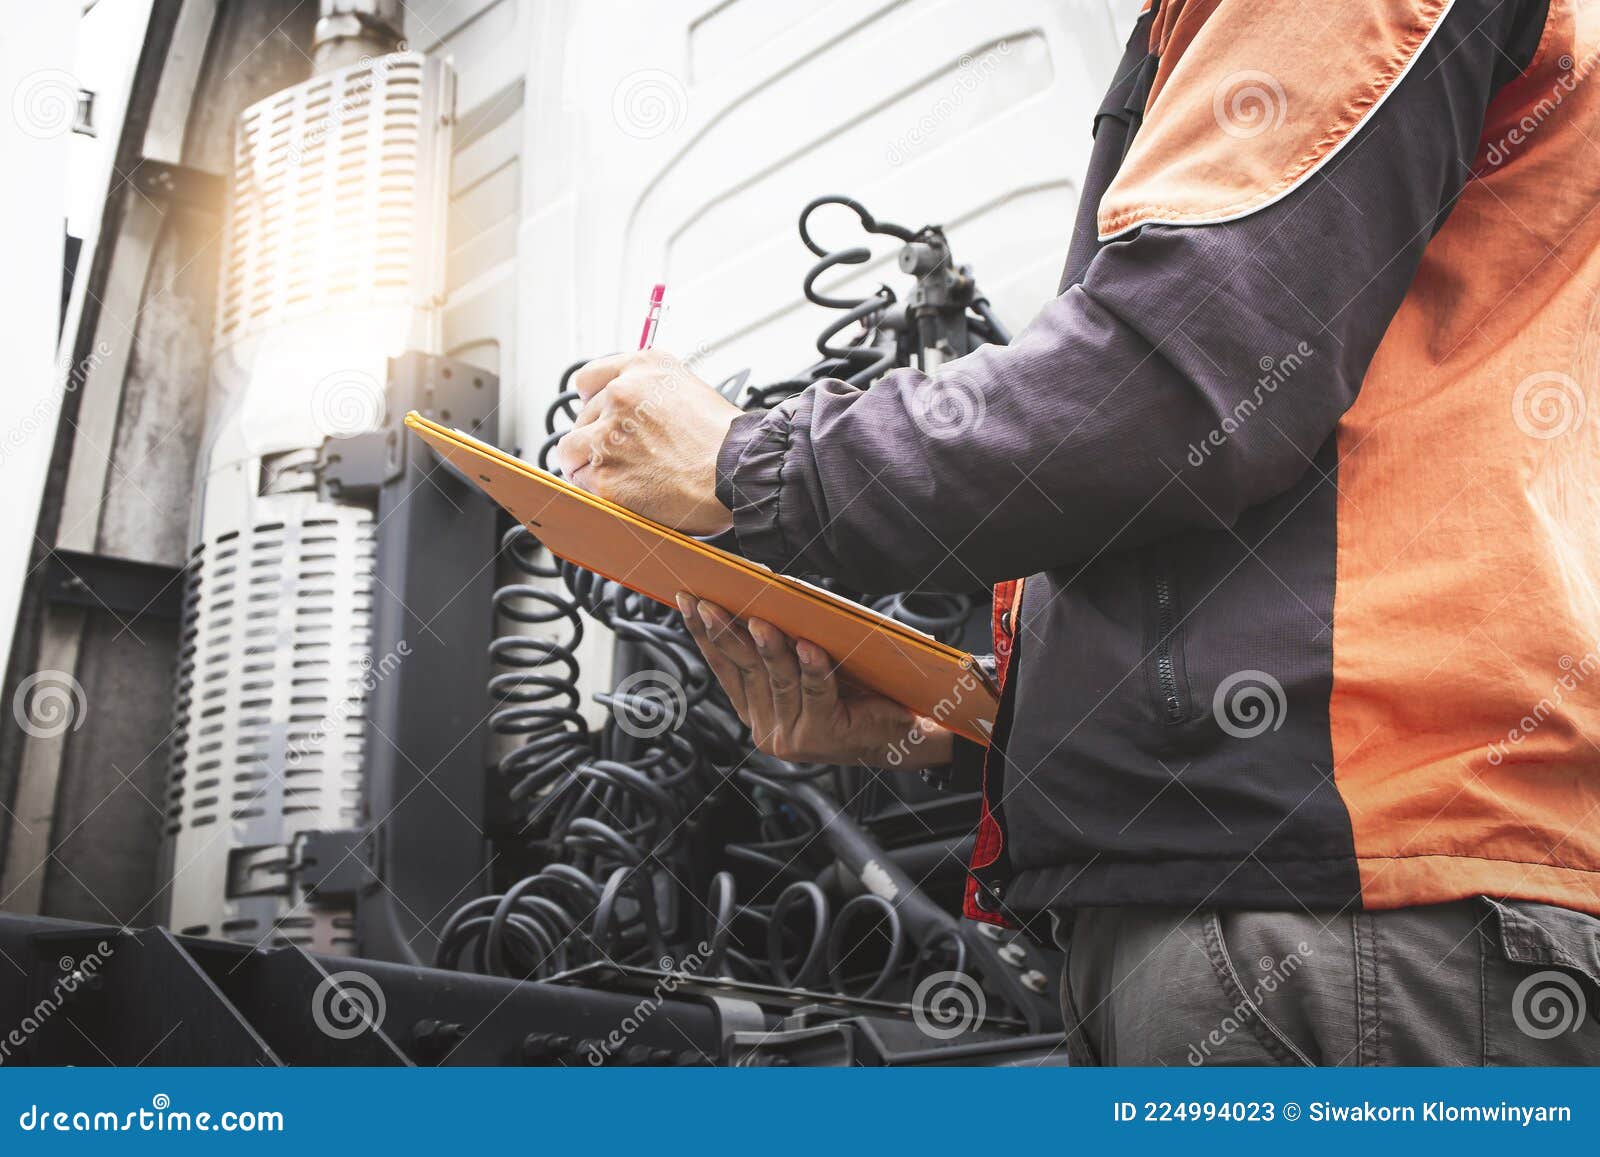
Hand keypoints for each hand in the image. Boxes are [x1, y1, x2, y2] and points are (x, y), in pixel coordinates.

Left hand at [554, 349, 740, 534]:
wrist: (738, 473)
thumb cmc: (726, 442)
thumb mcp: (692, 390)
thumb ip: (655, 393)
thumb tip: (634, 411)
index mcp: (644, 367)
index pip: (590, 379)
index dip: (594, 402)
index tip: (600, 416)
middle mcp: (621, 393)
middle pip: (583, 417)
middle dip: (600, 437)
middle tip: (629, 456)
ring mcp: (608, 434)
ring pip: (572, 447)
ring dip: (590, 462)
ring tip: (621, 475)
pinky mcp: (604, 474)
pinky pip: (580, 480)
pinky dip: (596, 488)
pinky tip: (623, 491)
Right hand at [677, 594, 953, 769]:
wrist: (905, 732)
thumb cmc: (858, 693)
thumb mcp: (810, 668)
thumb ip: (782, 648)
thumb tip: (758, 601)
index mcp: (758, 712)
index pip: (724, 668)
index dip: (703, 634)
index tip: (687, 600)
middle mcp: (768, 728)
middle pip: (743, 670)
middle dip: (722, 633)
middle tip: (707, 603)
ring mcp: (793, 737)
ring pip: (778, 680)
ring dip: (768, 648)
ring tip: (759, 621)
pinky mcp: (824, 736)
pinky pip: (817, 692)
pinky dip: (813, 667)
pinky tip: (808, 646)